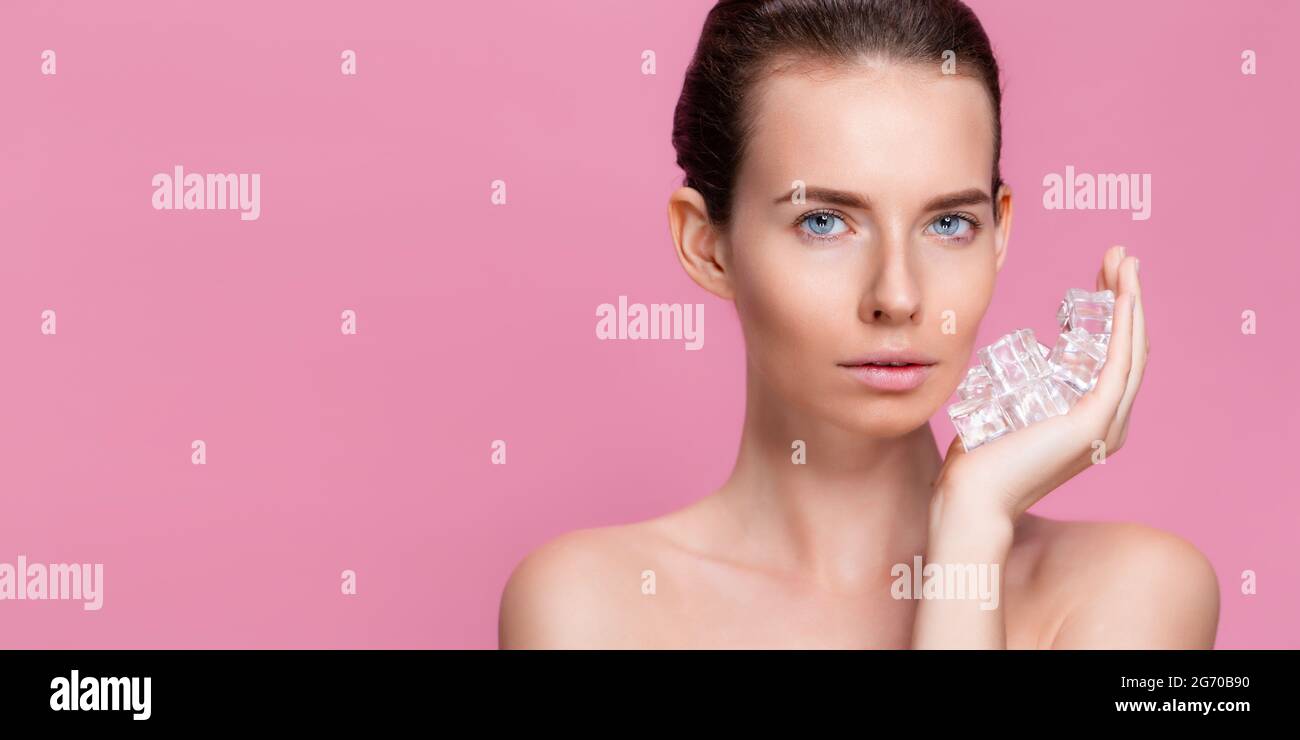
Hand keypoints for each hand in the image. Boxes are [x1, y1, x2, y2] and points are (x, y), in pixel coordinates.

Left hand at [934, 246, 1148, 522]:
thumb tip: (1012, 362)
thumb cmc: (978, 459)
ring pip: (1130, 349)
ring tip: (1124, 261)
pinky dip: (1125, 326)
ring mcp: (1105, 424)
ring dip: (1130, 301)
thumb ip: (1020, 388)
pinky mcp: (1094, 423)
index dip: (1109, 310)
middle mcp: (1106, 422)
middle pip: (1125, 346)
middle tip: (1120, 256)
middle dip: (1124, 296)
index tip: (1101, 273)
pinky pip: (1119, 364)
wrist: (970, 497)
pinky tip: (1124, 294)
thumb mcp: (1005, 409)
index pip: (1107, 354)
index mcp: (1088, 418)